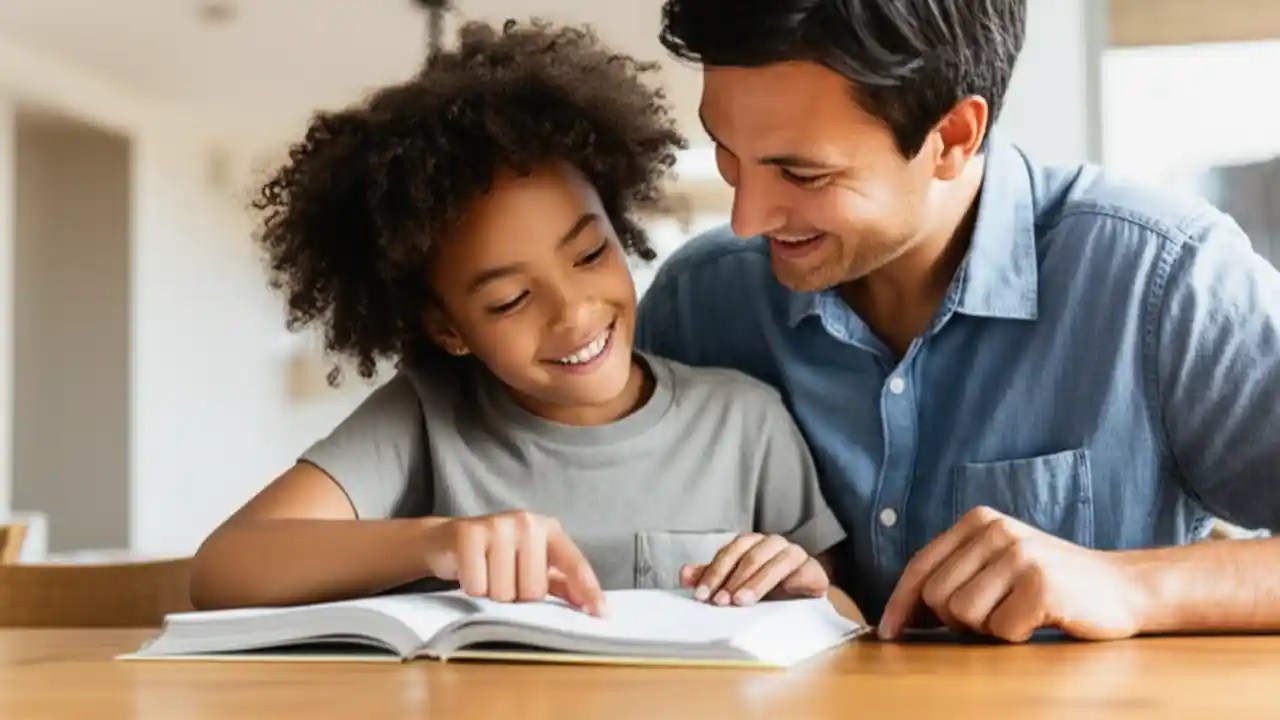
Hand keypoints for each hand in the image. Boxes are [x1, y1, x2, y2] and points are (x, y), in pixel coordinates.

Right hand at [423, 511, 605, 615]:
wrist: (446, 539)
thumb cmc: (496, 555)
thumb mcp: (530, 564)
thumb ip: (560, 583)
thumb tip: (590, 605)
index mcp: (548, 529)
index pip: (573, 563)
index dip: (587, 589)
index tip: (600, 613)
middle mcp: (527, 522)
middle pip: (533, 590)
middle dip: (517, 596)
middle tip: (504, 579)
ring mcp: (498, 525)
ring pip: (505, 592)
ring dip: (493, 594)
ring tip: (486, 574)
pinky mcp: (469, 534)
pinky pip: (478, 586)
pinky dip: (472, 588)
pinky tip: (470, 572)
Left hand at [679, 533, 828, 606]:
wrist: (806, 598)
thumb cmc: (767, 589)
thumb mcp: (736, 586)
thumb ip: (712, 577)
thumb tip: (684, 574)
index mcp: (750, 544)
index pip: (728, 554)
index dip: (713, 573)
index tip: (701, 595)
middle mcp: (770, 544)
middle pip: (748, 556)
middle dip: (731, 580)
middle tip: (719, 602)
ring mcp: (793, 553)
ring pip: (773, 562)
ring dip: (755, 582)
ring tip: (741, 601)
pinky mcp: (812, 569)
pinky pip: (799, 572)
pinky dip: (786, 583)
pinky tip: (778, 597)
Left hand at [878, 507, 1144, 641]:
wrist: (1124, 588)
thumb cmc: (1051, 585)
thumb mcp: (998, 564)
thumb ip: (955, 575)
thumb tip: (901, 614)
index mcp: (978, 521)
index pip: (920, 565)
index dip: (900, 603)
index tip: (888, 633)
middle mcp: (997, 531)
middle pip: (936, 596)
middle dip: (955, 621)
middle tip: (994, 616)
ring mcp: (1020, 555)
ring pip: (963, 615)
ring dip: (988, 629)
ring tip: (1018, 614)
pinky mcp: (1042, 585)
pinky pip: (1001, 630)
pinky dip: (1017, 636)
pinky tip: (1040, 620)